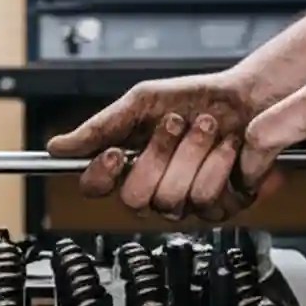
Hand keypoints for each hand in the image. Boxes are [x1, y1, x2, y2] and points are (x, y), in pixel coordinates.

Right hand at [46, 71, 281, 220]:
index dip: (102, 175)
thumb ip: (101, 126)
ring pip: (172, 200)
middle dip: (159, 155)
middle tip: (176, 123)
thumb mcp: (142, 102)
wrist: (248, 97)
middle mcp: (152, 189)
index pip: (95, 188)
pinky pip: (208, 201)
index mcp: (127, 165)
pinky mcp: (220, 207)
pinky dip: (219, 166)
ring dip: (193, 154)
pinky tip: (228, 147)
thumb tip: (57, 146)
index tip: (116, 152)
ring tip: (208, 126)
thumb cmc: (195, 97)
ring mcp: (185, 202)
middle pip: (134, 199)